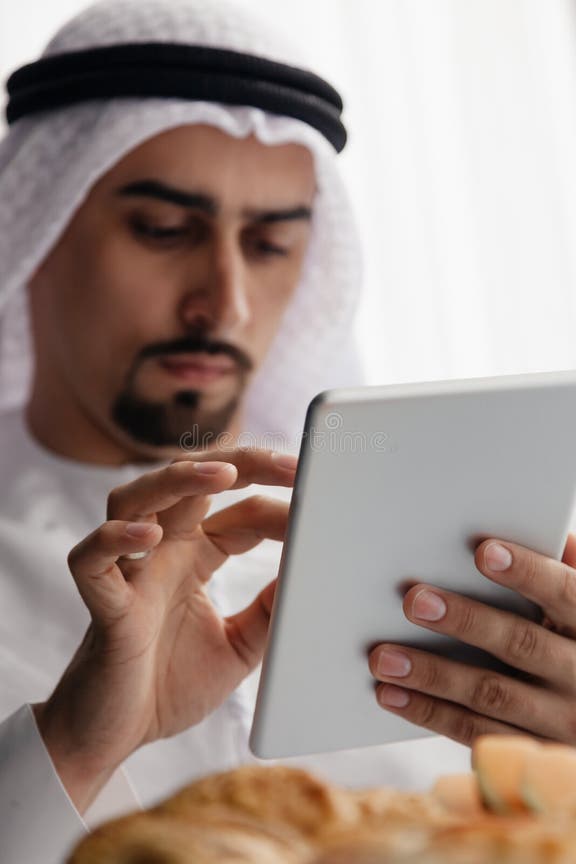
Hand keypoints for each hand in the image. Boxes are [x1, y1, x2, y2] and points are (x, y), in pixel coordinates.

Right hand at [34, 449, 295, 811]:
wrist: (115, 737)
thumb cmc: (168, 686)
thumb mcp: (240, 645)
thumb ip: (269, 610)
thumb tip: (308, 574)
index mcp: (194, 557)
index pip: (238, 512)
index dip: (277, 506)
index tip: (316, 507)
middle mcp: (160, 553)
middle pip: (188, 485)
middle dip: (236, 465)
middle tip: (286, 464)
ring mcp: (129, 575)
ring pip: (135, 501)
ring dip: (177, 481)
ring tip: (223, 476)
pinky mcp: (104, 606)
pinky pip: (92, 560)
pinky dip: (114, 540)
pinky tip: (147, 534)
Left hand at [368, 533, 575, 747]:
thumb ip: (572, 574)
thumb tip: (554, 533)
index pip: (564, 594)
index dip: (527, 572)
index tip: (484, 551)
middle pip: (520, 643)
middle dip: (465, 620)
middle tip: (414, 601)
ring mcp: (556, 720)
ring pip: (490, 694)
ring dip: (431, 674)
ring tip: (383, 657)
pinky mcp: (526, 751)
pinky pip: (475, 732)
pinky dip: (429, 712)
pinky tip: (391, 694)